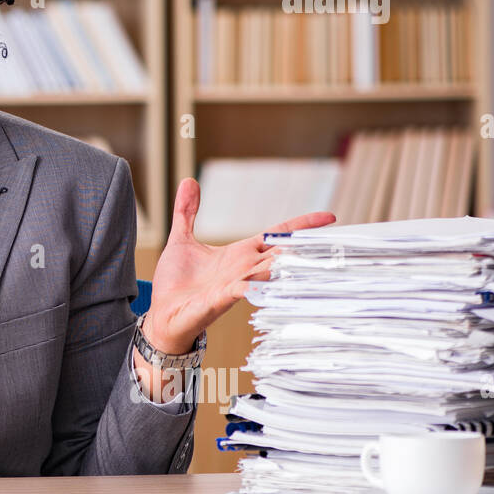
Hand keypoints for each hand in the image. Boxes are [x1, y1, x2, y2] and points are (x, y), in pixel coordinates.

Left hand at [144, 178, 335, 352]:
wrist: (161, 313)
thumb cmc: (175, 282)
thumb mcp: (181, 240)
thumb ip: (186, 212)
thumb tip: (188, 180)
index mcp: (240, 253)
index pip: (277, 235)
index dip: (301, 225)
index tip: (328, 217)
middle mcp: (244, 269)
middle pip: (281, 253)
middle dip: (304, 245)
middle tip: (332, 238)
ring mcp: (234, 285)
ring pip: (267, 271)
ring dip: (282, 263)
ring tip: (306, 254)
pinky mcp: (219, 299)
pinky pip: (241, 291)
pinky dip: (251, 286)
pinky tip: (261, 282)